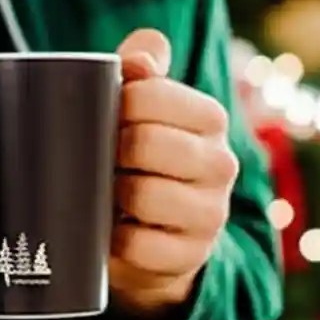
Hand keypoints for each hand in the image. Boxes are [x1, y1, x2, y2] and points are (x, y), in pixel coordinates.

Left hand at [110, 29, 238, 317]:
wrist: (159, 239)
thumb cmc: (142, 160)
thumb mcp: (144, 110)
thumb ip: (143, 68)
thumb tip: (137, 63)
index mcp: (210, 118)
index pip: (153, 94)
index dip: (115, 105)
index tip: (100, 117)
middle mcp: (220, 164)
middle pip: (144, 142)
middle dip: (109, 152)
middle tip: (99, 160)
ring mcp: (210, 214)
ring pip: (142, 194)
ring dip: (111, 195)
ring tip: (106, 193)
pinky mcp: (189, 257)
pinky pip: (136, 244)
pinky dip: (114, 239)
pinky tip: (113, 230)